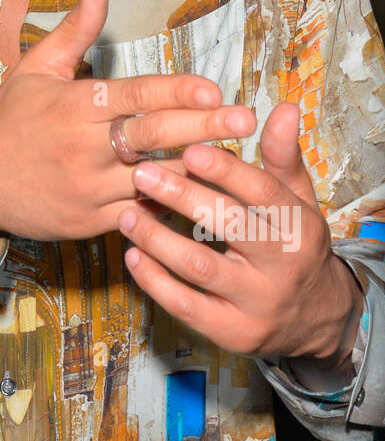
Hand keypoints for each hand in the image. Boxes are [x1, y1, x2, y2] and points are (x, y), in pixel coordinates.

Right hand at [0, 0, 256, 241]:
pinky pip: (138, 211)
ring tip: (236, 159)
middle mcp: (81, 147)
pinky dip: (167, 202)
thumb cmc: (8, 117)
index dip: (175, 91)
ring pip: (152, 180)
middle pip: (153, 137)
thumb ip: (78, 26)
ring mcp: (85, 188)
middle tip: (244, 120)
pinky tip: (200, 194)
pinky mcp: (87, 223)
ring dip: (194, 169)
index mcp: (73, 105)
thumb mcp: (38, 66)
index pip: (134, 95)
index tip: (212, 88)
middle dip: (203, 128)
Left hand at [118, 100, 363, 363]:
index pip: (263, 193)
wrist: (315, 318)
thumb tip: (284, 107)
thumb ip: (283, 156)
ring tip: (127, 212)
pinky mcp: (231, 333)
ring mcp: (256, 304)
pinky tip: (133, 254)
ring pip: (200, 267)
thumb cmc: (294, 245)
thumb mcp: (298, 200)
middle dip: (182, 197)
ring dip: (157, 238)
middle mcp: (282, 266)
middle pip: (229, 226)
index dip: (226, 170)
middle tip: (141, 173)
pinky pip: (185, 306)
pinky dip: (154, 280)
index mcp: (299, 227)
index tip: (190, 148)